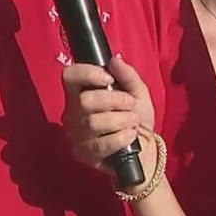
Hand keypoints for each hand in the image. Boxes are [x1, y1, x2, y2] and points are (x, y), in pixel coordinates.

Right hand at [60, 57, 156, 177]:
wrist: (145, 149)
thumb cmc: (136, 118)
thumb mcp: (138, 93)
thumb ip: (128, 76)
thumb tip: (115, 60)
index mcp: (81, 92)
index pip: (70, 76)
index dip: (88, 74)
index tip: (109, 79)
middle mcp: (73, 112)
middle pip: (84, 100)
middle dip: (114, 101)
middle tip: (131, 106)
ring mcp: (76, 134)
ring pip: (93, 123)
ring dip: (121, 121)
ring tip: (133, 123)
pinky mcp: (84, 154)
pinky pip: (100, 145)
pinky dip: (121, 138)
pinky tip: (130, 136)